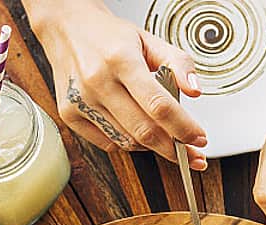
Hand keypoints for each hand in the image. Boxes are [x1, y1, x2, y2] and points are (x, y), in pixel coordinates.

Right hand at [27, 0, 207, 167]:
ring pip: (127, 141)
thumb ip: (178, 63)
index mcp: (121, 59)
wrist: (67, 28)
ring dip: (152, 147)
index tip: (199, 139)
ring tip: (166, 139)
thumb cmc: (109, 37)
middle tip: (191, 154)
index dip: (183, 128)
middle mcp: (98, 81)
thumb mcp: (149, 39)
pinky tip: (137, 133)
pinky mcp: (69, 114)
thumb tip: (195, 90)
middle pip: (144, 130)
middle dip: (173, 148)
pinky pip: (108, 143)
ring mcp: (81, 100)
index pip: (159, 105)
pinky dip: (128, 144)